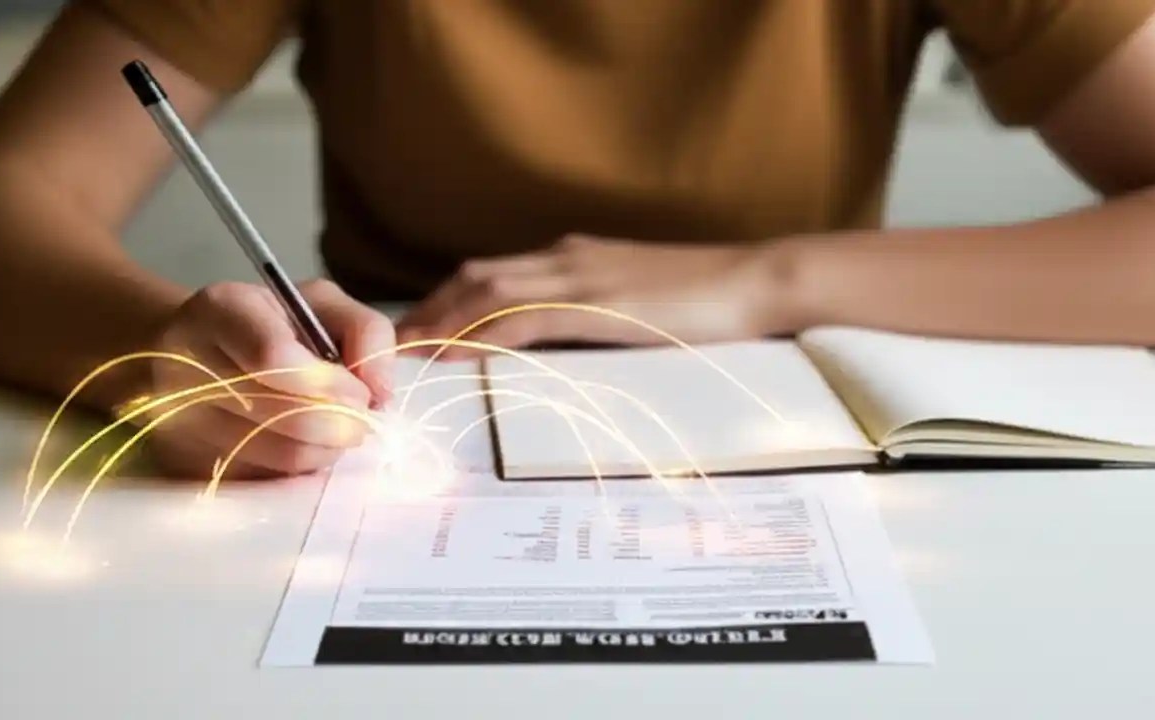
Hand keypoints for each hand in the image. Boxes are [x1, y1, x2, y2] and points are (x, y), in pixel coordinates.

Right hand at [139, 279, 394, 478]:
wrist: (194, 353)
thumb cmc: (271, 325)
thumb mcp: (323, 305)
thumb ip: (367, 334)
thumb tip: (379, 394)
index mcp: (221, 309)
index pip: (272, 356)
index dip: (330, 384)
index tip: (360, 393)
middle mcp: (186, 364)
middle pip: (279, 414)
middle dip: (338, 424)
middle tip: (358, 421)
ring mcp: (178, 420)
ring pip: (278, 456)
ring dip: (325, 450)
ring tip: (332, 431)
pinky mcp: (185, 465)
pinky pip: (265, 482)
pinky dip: (298, 469)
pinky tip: (299, 445)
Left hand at [396, 234, 778, 356]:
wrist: (758, 281)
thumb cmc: (709, 300)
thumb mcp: (640, 304)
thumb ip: (599, 315)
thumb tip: (566, 347)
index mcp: (577, 257)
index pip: (495, 274)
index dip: (450, 301)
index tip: (422, 330)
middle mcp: (568, 258)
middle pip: (476, 277)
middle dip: (431, 309)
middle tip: (396, 345)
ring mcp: (582, 276)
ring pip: (488, 292)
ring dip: (443, 321)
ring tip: (408, 352)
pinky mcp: (598, 303)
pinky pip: (524, 317)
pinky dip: (482, 334)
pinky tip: (457, 352)